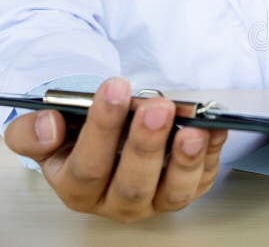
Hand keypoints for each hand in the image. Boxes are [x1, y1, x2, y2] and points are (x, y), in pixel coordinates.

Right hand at [3, 78, 226, 222]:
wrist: (106, 141)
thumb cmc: (78, 137)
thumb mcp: (46, 133)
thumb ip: (32, 132)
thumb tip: (50, 125)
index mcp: (78, 189)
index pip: (88, 166)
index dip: (101, 127)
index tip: (115, 87)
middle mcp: (117, 202)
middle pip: (133, 182)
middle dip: (146, 144)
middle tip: (158, 108)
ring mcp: (155, 200)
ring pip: (173, 191)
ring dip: (186, 160)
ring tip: (194, 130)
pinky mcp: (186, 191)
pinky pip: (203, 178)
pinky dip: (213, 153)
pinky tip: (216, 128)